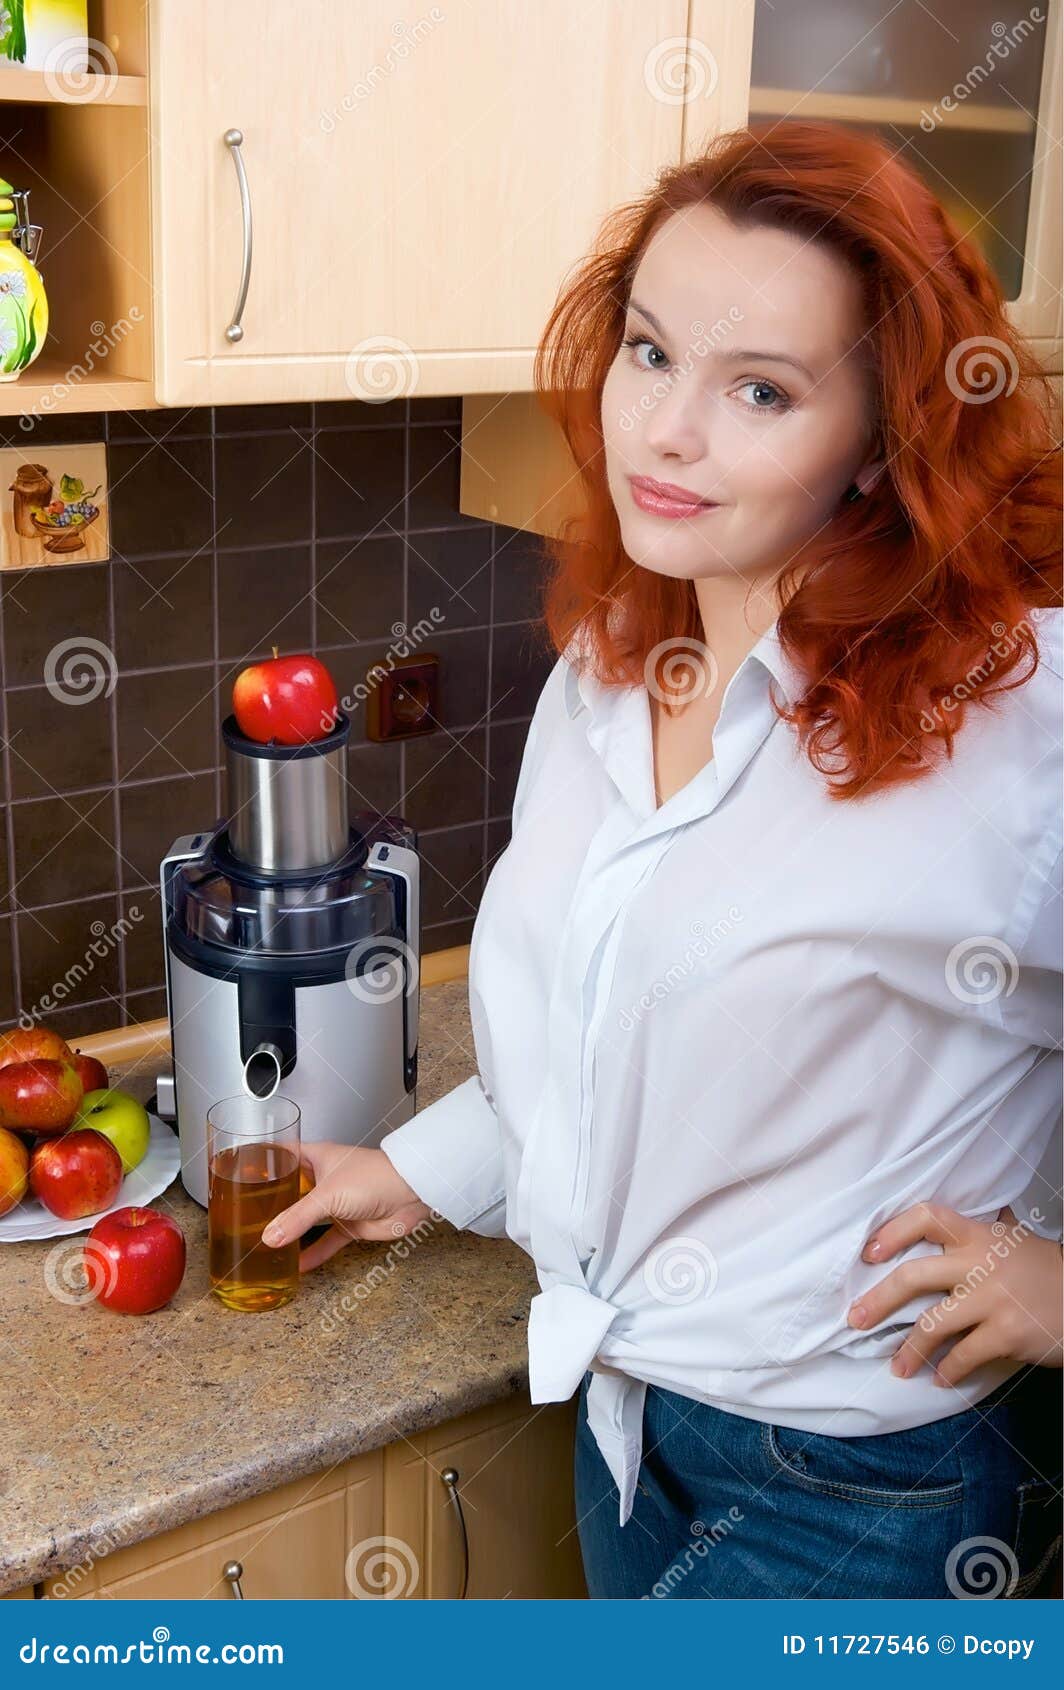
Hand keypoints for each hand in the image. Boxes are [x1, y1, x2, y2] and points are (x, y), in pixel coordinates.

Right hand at [260, 1141, 433, 1272]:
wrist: (411, 1193)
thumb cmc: (376, 1176)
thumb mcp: (328, 1195)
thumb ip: (297, 1218)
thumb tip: (271, 1236)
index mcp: (317, 1157)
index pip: (284, 1154)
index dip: (264, 1162)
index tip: (240, 1172)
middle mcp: (325, 1178)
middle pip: (292, 1190)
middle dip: (273, 1204)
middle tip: (246, 1216)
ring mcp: (336, 1202)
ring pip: (307, 1219)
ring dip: (291, 1231)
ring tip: (266, 1243)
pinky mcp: (349, 1224)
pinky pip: (326, 1242)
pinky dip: (313, 1254)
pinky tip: (298, 1266)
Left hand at [847, 1201, 1063, 1386]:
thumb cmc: (1048, 1272)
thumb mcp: (1014, 1241)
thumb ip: (982, 1234)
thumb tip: (954, 1226)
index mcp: (978, 1235)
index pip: (926, 1217)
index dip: (891, 1232)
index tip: (869, 1253)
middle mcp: (980, 1262)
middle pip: (913, 1276)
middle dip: (877, 1302)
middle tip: (855, 1320)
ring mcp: (992, 1299)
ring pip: (932, 1325)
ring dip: (909, 1351)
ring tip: (898, 1368)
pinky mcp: (1006, 1333)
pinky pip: (962, 1356)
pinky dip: (947, 1371)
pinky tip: (940, 1379)